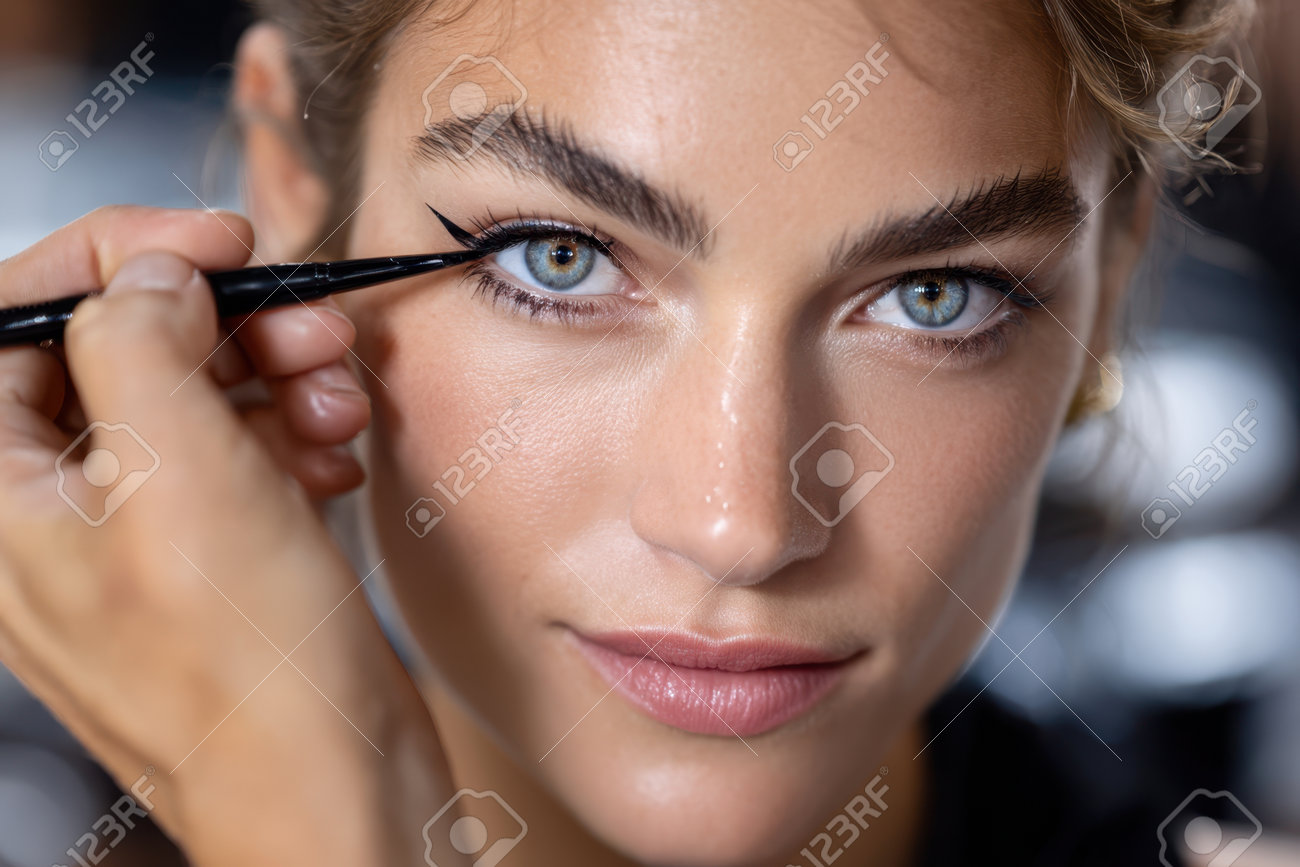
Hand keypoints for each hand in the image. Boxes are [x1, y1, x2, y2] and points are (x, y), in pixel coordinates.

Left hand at [0, 207, 453, 866]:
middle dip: (215, 321)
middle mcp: (54, 515)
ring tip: (337, 397)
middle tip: (300, 319)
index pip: (8, 323)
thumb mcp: (183, 479)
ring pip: (187, 399)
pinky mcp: (211, 556)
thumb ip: (140, 345)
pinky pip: (237, 455)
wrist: (338, 796)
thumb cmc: (250, 680)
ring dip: (270, 374)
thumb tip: (148, 277)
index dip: (106, 259)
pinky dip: (291, 433)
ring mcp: (136, 538)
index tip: (206, 243)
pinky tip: (336, 452)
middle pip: (113, 353)